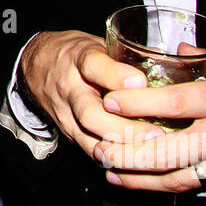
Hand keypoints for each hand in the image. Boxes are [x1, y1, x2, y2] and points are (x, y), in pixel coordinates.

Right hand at [20, 28, 148, 157]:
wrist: (36, 68)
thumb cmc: (75, 54)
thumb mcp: (98, 44)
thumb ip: (129, 55)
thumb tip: (169, 59)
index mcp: (78, 58)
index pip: (93, 65)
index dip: (117, 76)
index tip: (141, 83)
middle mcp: (69, 88)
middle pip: (90, 113)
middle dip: (124, 127)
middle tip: (156, 133)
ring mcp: (66, 115)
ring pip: (89, 139)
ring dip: (121, 149)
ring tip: (150, 152)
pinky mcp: (68, 133)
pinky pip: (90, 152)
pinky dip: (114, 159)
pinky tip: (136, 162)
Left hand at [94, 55, 205, 192]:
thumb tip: (177, 52)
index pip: (174, 103)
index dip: (137, 103)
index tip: (110, 99)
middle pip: (164, 148)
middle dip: (125, 150)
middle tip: (97, 144)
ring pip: (174, 176)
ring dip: (137, 177)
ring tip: (109, 171)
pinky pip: (193, 185)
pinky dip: (164, 186)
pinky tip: (143, 183)